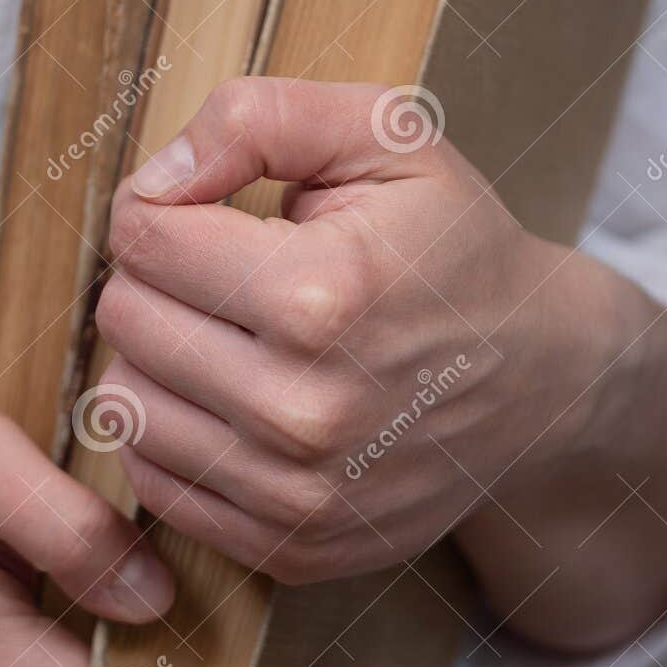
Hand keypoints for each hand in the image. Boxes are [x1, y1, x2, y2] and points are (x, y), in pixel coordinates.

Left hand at [97, 77, 561, 577]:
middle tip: (229, 273)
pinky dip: (174, 432)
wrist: (542, 381)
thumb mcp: (385, 134)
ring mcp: (296, 494)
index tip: (213, 211)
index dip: (164, 206)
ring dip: (159, 358)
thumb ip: (256, 118)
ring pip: (124, 405)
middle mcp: (301, 410)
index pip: (142, 236)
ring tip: (229, 334)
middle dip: (162, 279)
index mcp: (320, 295)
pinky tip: (231, 398)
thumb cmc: (452, 246)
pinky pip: (155, 481)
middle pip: (124, 318)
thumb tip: (154, 178)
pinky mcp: (291, 548)